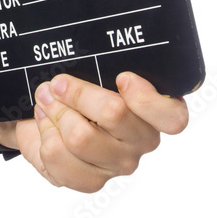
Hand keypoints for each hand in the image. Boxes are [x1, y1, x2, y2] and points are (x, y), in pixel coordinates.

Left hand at [0, 72, 188, 192]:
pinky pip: (59, 159)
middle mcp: (143, 140)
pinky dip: (44, 136)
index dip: (146, 99)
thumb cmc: (80, 88)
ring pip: (80, 137)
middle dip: (75, 92)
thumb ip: (102, 60)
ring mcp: (118, 164)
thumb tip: (87, 37)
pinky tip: (46, 126)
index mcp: (155, 111)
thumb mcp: (94, 67)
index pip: (172, 117)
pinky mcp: (91, 181)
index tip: (122, 78)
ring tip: (46, 102)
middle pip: (114, 114)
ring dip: (54, 113)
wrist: (48, 113)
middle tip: (57, 83)